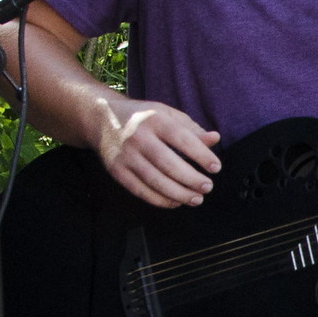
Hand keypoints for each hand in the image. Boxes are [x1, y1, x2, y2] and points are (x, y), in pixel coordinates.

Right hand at [96, 95, 221, 207]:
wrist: (102, 119)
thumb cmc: (142, 117)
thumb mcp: (166, 114)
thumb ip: (191, 128)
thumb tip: (214, 138)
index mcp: (154, 119)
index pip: (182, 139)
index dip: (201, 155)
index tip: (215, 168)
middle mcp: (138, 137)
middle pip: (169, 164)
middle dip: (191, 179)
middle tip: (207, 187)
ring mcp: (126, 156)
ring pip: (155, 181)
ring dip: (179, 194)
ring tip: (196, 198)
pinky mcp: (117, 171)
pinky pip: (141, 191)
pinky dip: (160, 200)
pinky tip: (175, 202)